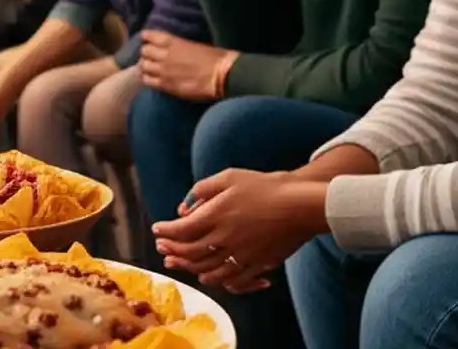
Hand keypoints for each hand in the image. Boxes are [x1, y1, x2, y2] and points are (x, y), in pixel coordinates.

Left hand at [139, 30, 234, 101]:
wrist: (222, 76)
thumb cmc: (216, 58)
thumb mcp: (195, 45)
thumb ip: (180, 46)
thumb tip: (175, 49)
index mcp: (172, 42)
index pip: (149, 36)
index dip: (147, 38)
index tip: (147, 39)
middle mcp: (164, 55)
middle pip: (144, 52)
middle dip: (146, 53)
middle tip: (151, 56)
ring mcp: (163, 71)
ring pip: (143, 66)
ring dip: (146, 66)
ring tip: (151, 69)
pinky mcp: (165, 86)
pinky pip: (148, 81)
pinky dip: (148, 79)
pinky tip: (152, 79)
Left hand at [152, 169, 328, 293]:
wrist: (300, 205)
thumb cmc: (266, 186)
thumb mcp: (230, 177)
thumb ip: (202, 189)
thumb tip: (184, 208)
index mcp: (216, 216)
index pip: (181, 230)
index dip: (165, 231)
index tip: (157, 230)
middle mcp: (225, 239)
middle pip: (191, 252)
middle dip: (172, 251)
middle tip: (162, 248)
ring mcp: (242, 255)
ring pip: (208, 269)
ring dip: (190, 268)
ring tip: (179, 264)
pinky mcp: (258, 264)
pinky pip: (232, 279)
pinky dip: (216, 280)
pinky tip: (208, 276)